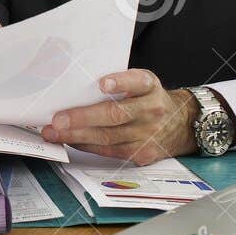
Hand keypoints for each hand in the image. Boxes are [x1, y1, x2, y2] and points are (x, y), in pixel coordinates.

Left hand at [41, 69, 196, 163]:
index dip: (120, 82)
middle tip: (58, 119)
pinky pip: (109, 151)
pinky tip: (70, 140)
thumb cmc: (149, 99)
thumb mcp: (143, 84)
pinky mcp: (142, 154)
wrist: (182, 124)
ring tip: (53, 132)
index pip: (138, 81)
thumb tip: (77, 86)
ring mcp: (148, 134)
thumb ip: (120, 83)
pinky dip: (86, 145)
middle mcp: (151, 110)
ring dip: (76, 135)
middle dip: (83, 118)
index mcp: (150, 87)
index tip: (102, 84)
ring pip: (108, 137)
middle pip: (115, 115)